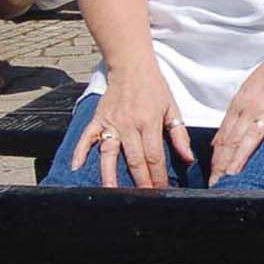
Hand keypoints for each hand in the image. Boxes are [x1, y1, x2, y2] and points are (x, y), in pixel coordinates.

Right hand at [71, 66, 193, 189]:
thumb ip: (179, 136)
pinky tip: (75, 166)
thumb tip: (188, 159)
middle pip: (134, 159)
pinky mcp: (97, 118)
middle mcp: (129, 124)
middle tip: (143, 198)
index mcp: (149, 122)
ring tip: (110, 192)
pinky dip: (79, 151)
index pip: (154, 156)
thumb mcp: (172, 108)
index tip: (162, 191)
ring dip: (109, 173)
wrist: (131, 65)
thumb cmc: (154, 87)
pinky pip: (86, 137)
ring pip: (109, 152)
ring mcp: (111, 122)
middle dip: (140, 181)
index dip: (158, 176)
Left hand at [209, 40, 263, 183]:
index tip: (211, 176)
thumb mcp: (246, 93)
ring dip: (241, 156)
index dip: (216, 158)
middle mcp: (250, 107)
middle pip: (233, 140)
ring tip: (234, 174)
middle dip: (223, 163)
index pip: (223, 136)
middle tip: (217, 184)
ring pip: (252, 136)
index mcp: (239, 105)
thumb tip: (218, 141)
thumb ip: (234, 117)